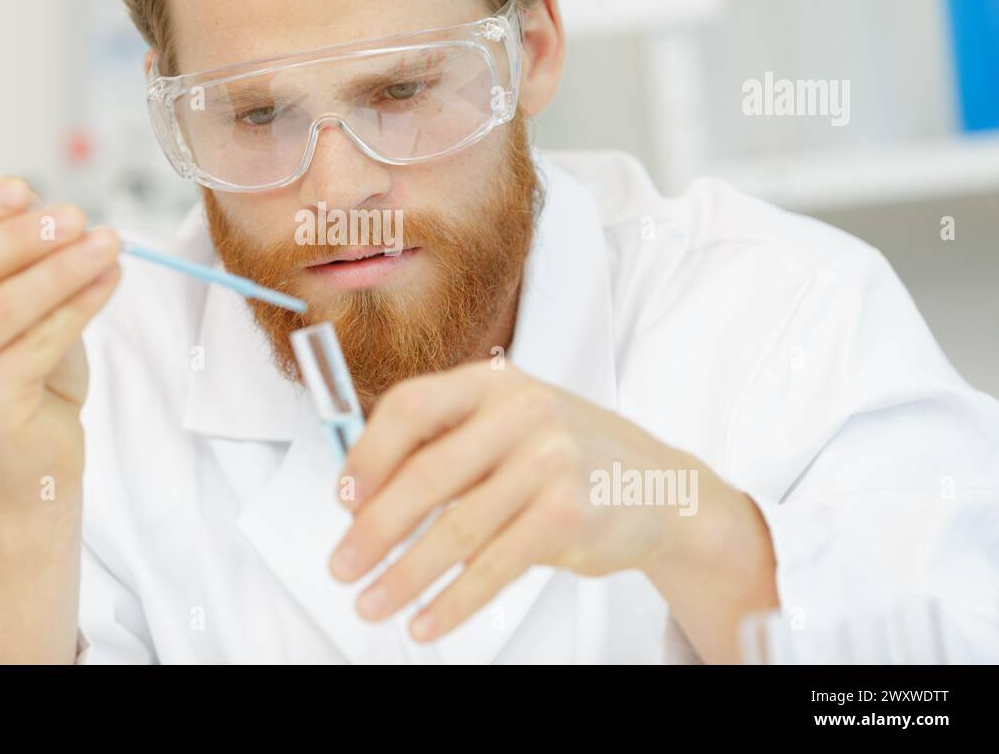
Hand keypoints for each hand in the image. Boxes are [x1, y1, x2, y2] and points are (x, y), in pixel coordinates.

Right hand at [0, 177, 121, 510]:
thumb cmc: (25, 385)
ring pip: (4, 304)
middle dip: (26, 235)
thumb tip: (54, 213)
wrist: (30, 469)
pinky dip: (80, 305)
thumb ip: (17, 268)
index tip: (23, 189)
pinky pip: (39, 341)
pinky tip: (109, 281)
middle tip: (78, 216)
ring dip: (63, 267)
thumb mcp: (15, 314)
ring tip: (108, 243)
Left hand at [328, 362, 764, 649]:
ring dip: (404, 576)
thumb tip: (360, 496)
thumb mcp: (509, 424)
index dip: (368, 454)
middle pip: (426, 475)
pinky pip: (494, 567)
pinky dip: (453, 602)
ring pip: (456, 530)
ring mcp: (550, 463)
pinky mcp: (569, 515)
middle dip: (373, 529)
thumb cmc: (567, 457)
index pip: (412, 406)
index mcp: (493, 383)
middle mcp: (521, 414)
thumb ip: (446, 444)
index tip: (343, 498)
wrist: (661, 487)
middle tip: (342, 566)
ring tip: (372, 602)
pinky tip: (427, 620)